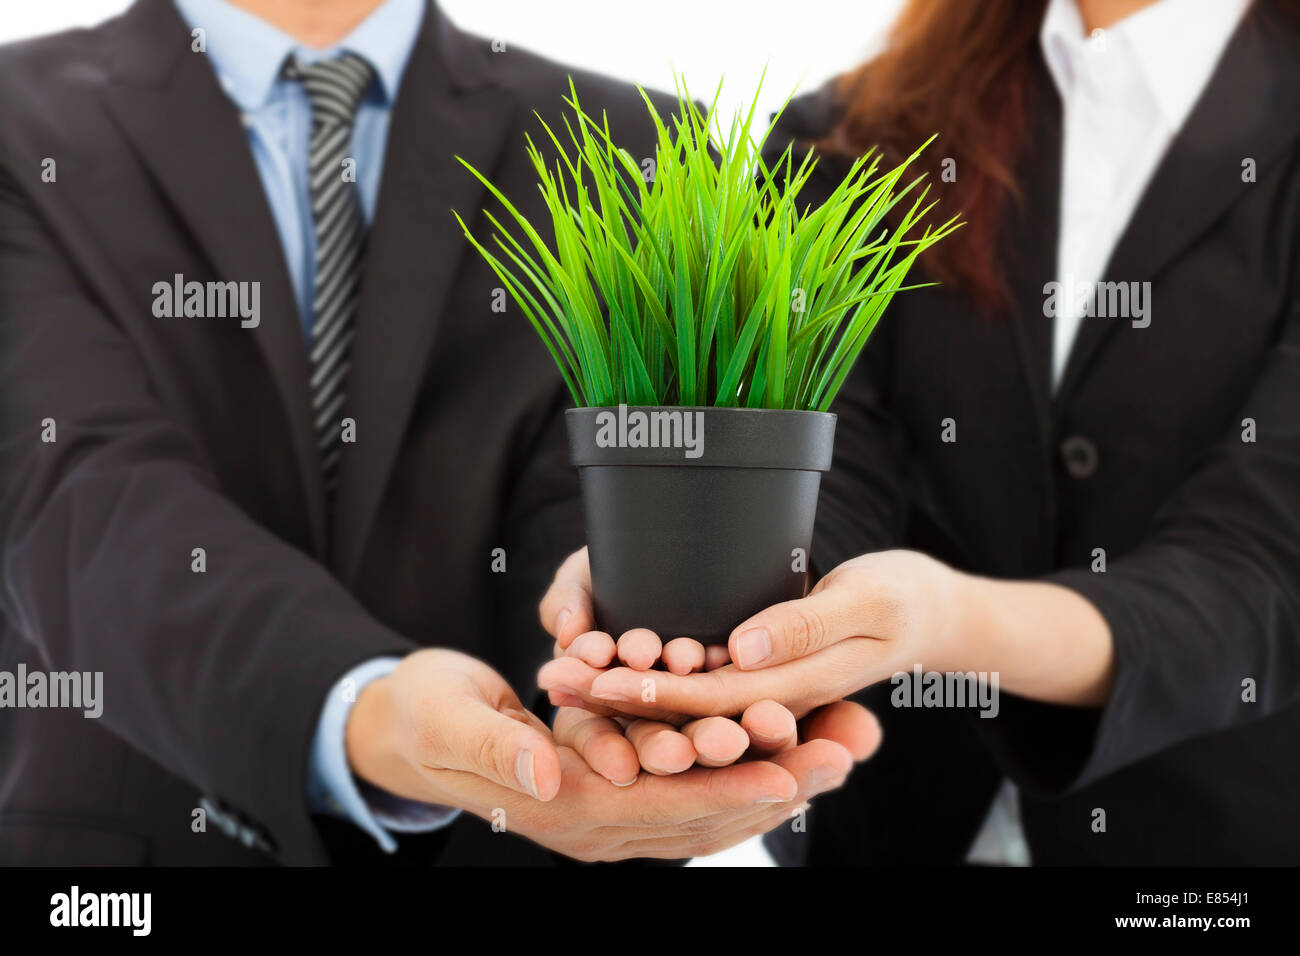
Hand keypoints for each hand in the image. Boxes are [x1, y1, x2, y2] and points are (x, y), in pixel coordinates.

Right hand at [346, 648, 878, 860]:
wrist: (405, 731)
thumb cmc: (424, 718)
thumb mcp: (449, 723)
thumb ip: (498, 748)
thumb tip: (551, 771)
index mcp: (560, 810)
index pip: (660, 809)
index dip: (725, 791)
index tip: (788, 771)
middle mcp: (596, 826)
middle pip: (703, 814)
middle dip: (777, 785)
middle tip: (843, 752)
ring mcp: (610, 816)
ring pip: (710, 806)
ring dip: (776, 779)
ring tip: (839, 745)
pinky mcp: (618, 792)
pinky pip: (694, 790)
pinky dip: (743, 770)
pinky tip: (788, 745)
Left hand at [538, 548, 964, 720]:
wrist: (928, 612)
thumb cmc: (903, 599)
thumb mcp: (867, 603)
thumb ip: (804, 628)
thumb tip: (739, 652)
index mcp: (795, 688)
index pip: (707, 700)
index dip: (647, 692)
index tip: (592, 677)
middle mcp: (766, 698)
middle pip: (677, 706)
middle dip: (612, 695)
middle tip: (552, 677)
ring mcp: (756, 691)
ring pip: (677, 700)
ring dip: (617, 689)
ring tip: (559, 672)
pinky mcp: (752, 675)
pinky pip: (692, 684)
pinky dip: (645, 675)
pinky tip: (601, 661)